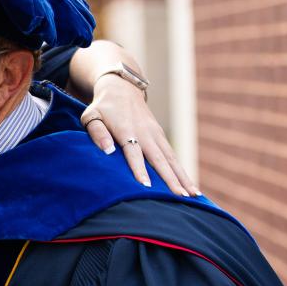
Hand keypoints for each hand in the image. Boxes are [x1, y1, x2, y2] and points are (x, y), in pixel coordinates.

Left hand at [81, 74, 199, 195]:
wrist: (122, 89)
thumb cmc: (103, 107)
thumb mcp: (92, 116)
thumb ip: (97, 132)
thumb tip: (107, 151)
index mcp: (126, 130)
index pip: (134, 153)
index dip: (139, 169)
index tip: (147, 186)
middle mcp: (145, 133)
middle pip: (159, 159)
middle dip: (170, 179)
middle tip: (179, 197)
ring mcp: (155, 134)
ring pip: (171, 159)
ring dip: (183, 177)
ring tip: (194, 195)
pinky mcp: (160, 136)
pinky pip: (173, 156)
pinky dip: (182, 171)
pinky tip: (190, 185)